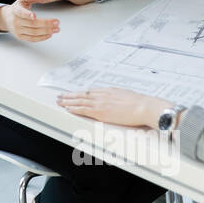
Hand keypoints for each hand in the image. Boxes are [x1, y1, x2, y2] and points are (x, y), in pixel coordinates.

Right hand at [0, 0, 59, 41]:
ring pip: (33, 32)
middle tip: (57, 22)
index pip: (21, 12)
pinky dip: (41, 38)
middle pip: (32, 24)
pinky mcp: (20, 37)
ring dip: (46, 31)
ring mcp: (17, 30)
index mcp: (16, 10)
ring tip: (56, 29)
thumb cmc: (18, 7)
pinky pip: (32, 39)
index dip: (27, 14)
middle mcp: (15, 21)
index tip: (34, 16)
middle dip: (46, 24)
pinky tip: (49, 34)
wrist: (6, 18)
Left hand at [56, 87, 170, 128]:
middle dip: (69, 96)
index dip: (79, 93)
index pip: (89, 92)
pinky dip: (74, 108)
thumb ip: (117, 96)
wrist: (144, 106)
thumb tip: (115, 99)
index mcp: (108, 91)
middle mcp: (102, 95)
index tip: (72, 93)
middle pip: (81, 95)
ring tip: (59, 101)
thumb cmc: (139, 103)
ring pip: (79, 101)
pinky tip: (68, 108)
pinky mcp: (100, 111)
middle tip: (59, 96)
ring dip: (68, 101)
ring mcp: (100, 103)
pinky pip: (83, 109)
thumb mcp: (126, 95)